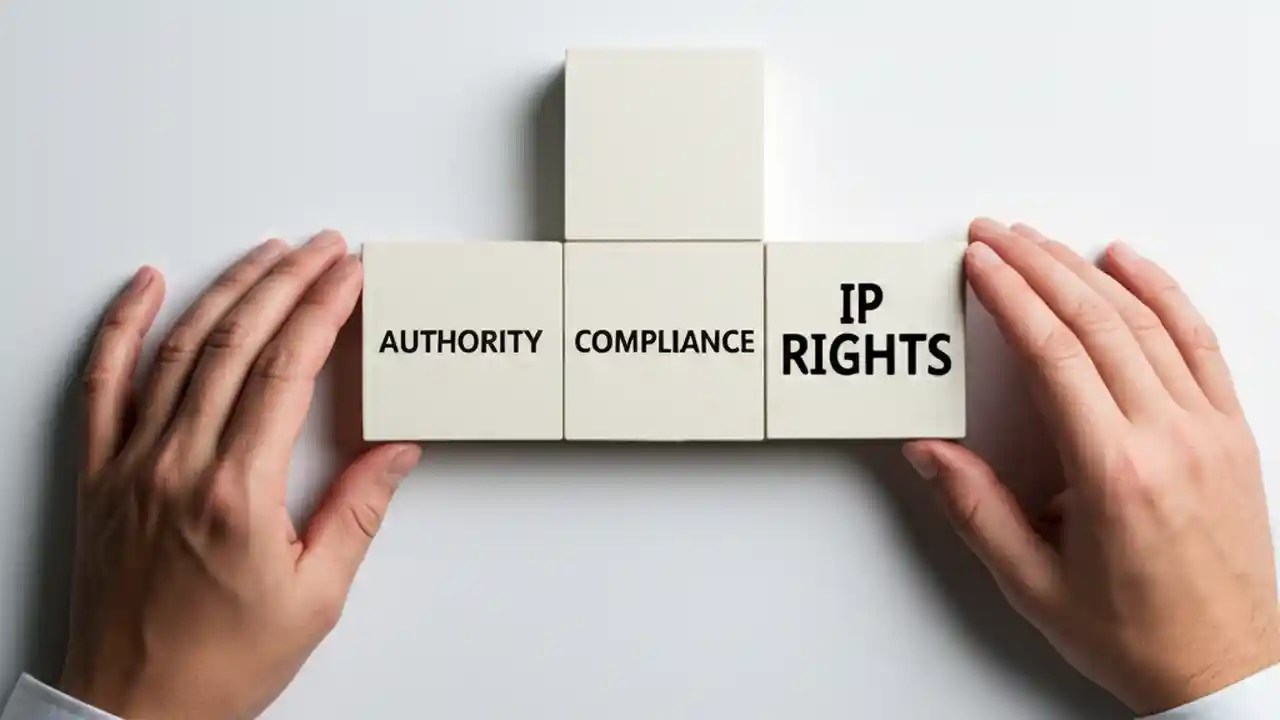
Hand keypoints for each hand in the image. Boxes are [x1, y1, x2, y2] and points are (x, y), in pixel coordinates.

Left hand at [59, 232, 420, 718]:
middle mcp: (179, 465)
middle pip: (238, 342)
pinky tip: (144, 286)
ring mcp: (133, 463)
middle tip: (322, 249)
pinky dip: (123, 326)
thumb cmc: (220, 664)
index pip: (287, 369)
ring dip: (227, 290)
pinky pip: (104, 383)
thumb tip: (394, 450)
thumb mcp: (314, 597)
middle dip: (287, 282)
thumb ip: (357, 513)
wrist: (135, 709)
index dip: (322, 309)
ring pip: (181, 348)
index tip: (348, 274)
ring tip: (266, 255)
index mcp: (238, 492)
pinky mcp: (101, 474)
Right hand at [904, 219, 1278, 714]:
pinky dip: (1163, 293)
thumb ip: (976, 510)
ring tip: (1043, 241)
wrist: (1231, 666)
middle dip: (1037, 266)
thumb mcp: (1034, 584)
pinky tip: (1132, 264)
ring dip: (1087, 271)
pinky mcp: (1231, 431)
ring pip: (1144, 321)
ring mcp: (1208, 429)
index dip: (1009, 297)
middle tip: (995, 235)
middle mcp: (1168, 439)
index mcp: (1114, 473)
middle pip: (1094, 321)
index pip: (1053, 354)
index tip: (979, 263)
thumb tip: (929, 452)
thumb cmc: (1140, 635)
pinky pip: (1198, 341)